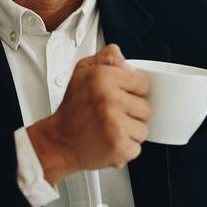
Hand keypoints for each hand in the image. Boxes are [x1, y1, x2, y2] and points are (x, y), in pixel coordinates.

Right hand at [26, 44, 149, 183]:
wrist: (60, 142)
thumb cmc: (73, 109)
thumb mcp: (83, 72)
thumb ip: (107, 58)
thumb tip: (129, 64)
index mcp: (103, 77)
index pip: (142, 83)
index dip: (131, 91)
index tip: (117, 97)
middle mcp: (109, 100)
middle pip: (146, 108)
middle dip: (131, 113)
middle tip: (111, 115)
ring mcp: (115, 124)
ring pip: (143, 129)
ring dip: (130, 132)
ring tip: (110, 129)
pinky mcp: (119, 146)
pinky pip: (137, 147)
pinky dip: (125, 148)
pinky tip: (109, 141)